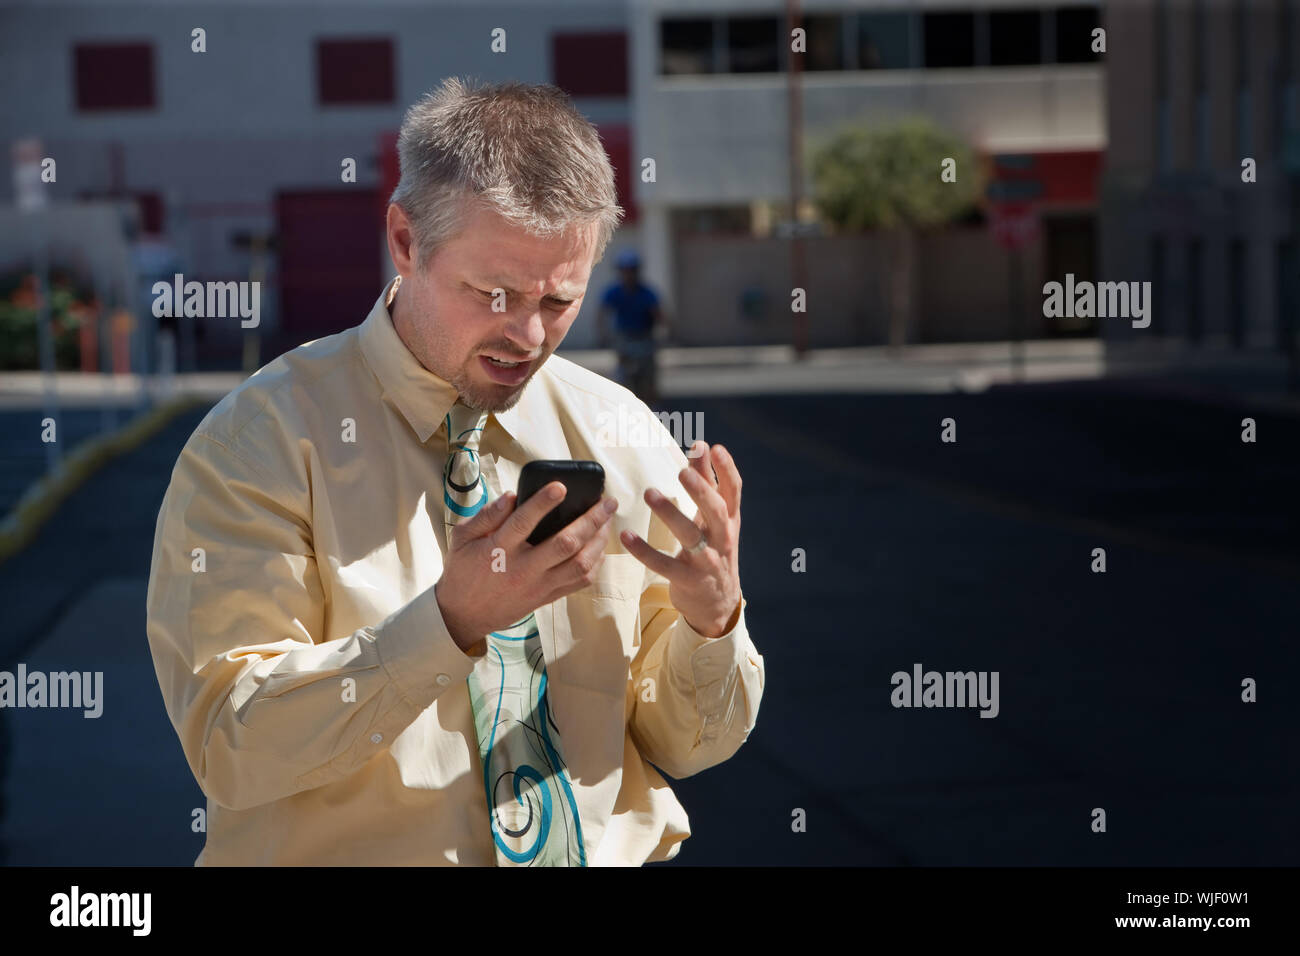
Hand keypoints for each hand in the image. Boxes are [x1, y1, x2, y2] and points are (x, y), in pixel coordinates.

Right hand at [435, 483, 618, 652]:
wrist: (465, 614)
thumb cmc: (464, 570)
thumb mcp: (462, 538)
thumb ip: (486, 516)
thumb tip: (511, 496)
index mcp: (498, 550)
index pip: (523, 523)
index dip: (542, 503)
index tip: (560, 486)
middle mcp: (523, 569)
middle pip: (565, 544)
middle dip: (591, 520)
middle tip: (607, 501)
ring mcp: (538, 585)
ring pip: (579, 564)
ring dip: (599, 540)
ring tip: (608, 519)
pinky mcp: (547, 597)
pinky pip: (580, 581)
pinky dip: (595, 562)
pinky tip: (600, 545)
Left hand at [620, 442, 741, 638]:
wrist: (718, 603)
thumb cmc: (714, 550)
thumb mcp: (715, 519)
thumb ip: (707, 483)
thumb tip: (701, 446)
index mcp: (730, 521)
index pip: (733, 491)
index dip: (726, 469)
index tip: (712, 448)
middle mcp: (722, 539)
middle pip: (715, 511)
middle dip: (700, 490)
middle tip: (682, 470)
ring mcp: (706, 561)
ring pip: (689, 536)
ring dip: (669, 514)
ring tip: (649, 493)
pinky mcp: (686, 579)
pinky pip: (663, 564)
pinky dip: (643, 551)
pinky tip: (625, 536)